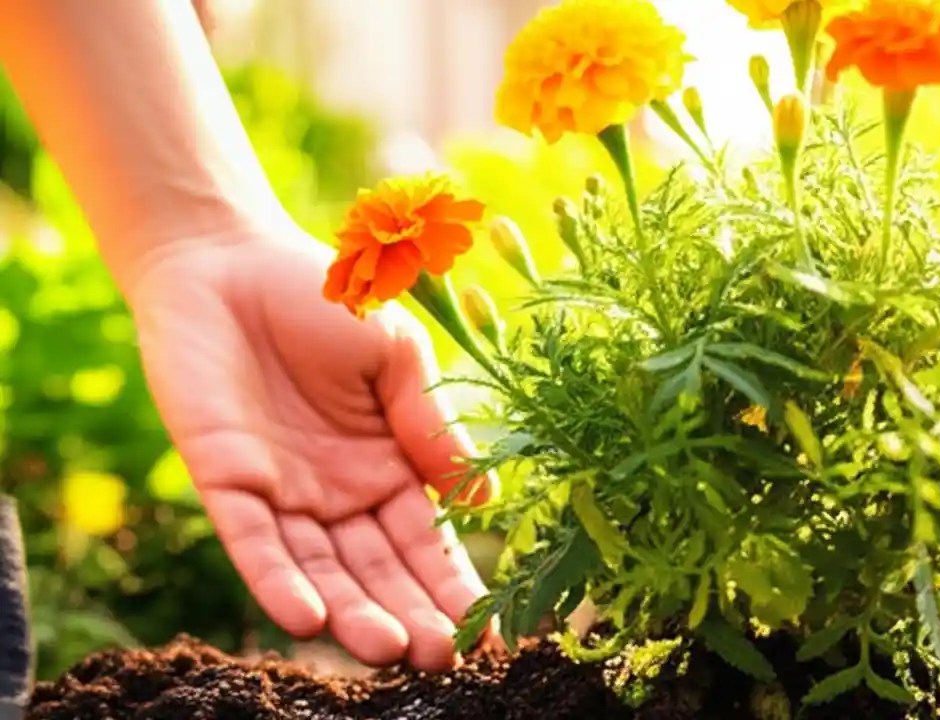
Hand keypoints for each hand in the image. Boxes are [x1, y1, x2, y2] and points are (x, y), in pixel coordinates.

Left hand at [123, 223, 492, 668]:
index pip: (427, 542)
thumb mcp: (399, 356)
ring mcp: (284, 493)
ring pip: (322, 571)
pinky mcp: (226, 483)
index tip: (492, 631)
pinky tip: (307, 618)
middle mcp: (339, 494)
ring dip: (354, 613)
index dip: (456, 586)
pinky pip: (255, 544)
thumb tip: (483, 499)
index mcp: (389, 466)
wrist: (229, 258)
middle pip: (379, 571)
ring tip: (390, 651)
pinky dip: (278, 582)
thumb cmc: (326, 296)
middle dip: (412, 616)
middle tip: (445, 660)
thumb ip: (432, 426)